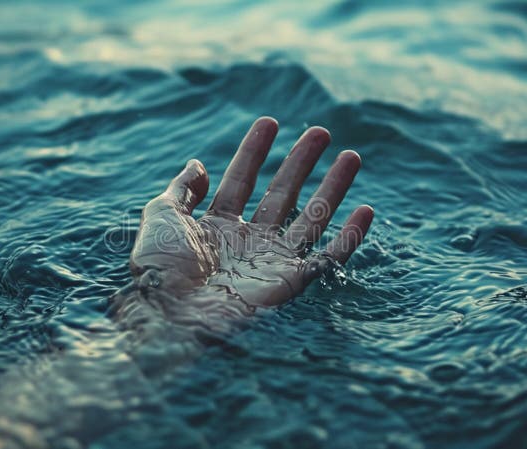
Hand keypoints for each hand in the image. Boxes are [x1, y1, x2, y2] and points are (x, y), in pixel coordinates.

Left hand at [128, 117, 372, 308]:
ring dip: (333, 188)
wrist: (172, 314)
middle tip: (321, 132)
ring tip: (352, 157)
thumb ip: (181, 188)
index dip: (254, 151)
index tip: (270, 122)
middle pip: (282, 193)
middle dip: (301, 162)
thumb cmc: (161, 268)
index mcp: (217, 224)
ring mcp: (272, 260)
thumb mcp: (161, 216)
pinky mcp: (291, 282)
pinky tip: (366, 210)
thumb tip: (198, 163)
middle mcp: (248, 239)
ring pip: (312, 217)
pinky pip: (328, 258)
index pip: (241, 180)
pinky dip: (350, 237)